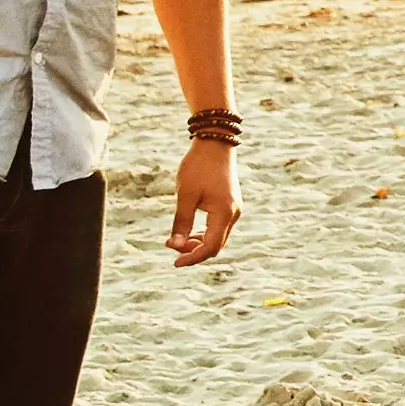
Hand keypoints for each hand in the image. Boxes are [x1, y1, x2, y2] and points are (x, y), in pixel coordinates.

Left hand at [168, 138, 239, 266]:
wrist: (215, 142)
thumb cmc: (198, 167)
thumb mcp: (186, 195)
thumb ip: (181, 222)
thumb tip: (176, 246)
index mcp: (224, 213)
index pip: (210, 247)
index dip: (192, 258)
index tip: (174, 263)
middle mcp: (234, 214)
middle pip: (215, 245)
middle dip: (193, 251)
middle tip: (170, 245)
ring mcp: (234, 209)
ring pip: (217, 237)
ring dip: (198, 242)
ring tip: (176, 239)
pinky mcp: (231, 204)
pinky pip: (219, 227)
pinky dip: (204, 232)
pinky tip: (188, 230)